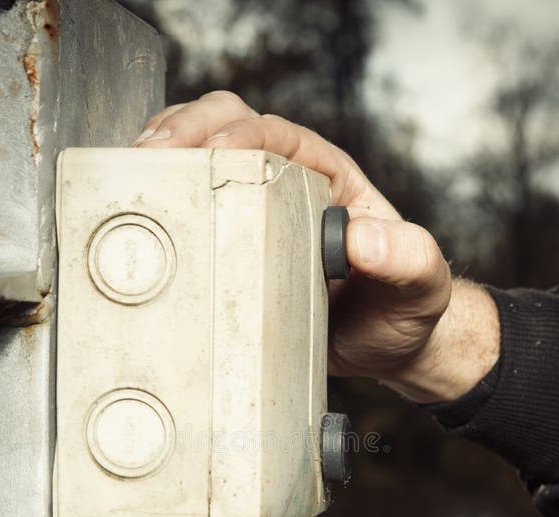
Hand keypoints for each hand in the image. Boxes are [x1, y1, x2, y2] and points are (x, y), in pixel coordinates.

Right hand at [134, 91, 499, 401]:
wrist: (388, 346)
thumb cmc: (404, 310)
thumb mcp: (421, 282)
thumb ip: (405, 257)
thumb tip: (360, 238)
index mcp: (330, 179)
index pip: (280, 137)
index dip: (241, 134)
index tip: (211, 149)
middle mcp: (290, 187)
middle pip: (232, 128)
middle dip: (188, 129)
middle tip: (155, 153)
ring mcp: (258, 217)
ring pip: (206, 160)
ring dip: (170, 155)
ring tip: (138, 171)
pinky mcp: (237, 251)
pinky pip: (199, 212)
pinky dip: (170, 199)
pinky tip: (148, 207)